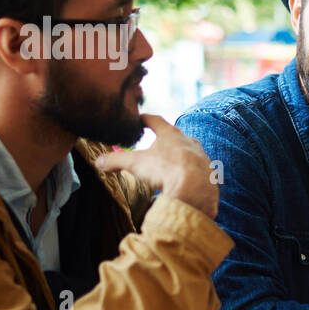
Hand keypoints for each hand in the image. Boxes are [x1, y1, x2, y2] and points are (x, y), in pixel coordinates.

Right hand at [95, 114, 218, 218]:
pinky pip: (199, 171)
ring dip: (181, 156)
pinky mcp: (210, 174)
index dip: (146, 119)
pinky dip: (190, 174)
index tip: (140, 118)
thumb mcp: (135, 163)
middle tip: (158, 143)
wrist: (195, 190)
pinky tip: (186, 181)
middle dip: (166, 139)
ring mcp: (202, 157)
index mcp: (171, 134)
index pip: (156, 120)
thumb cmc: (165, 170)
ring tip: (172, 164)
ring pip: (190, 153)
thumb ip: (115, 160)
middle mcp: (189, 142)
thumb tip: (98, 162)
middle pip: (176, 136)